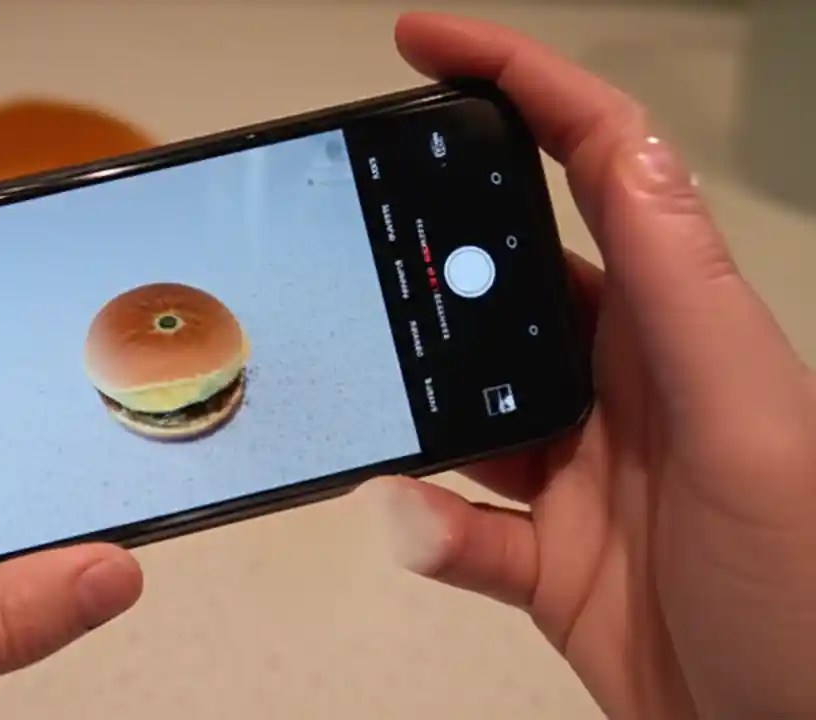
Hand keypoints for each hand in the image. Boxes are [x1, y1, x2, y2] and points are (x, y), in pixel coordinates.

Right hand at [369, 13, 815, 719]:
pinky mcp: (541, 554)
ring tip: (358, 379)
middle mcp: (621, 383)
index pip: (596, 166)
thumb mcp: (756, 428)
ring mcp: (574, 469)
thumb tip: (595, 183)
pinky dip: (423, 524)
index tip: (425, 44)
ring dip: (410, 395)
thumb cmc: (815, 595)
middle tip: (351, 234)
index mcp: (678, 326)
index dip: (517, 85)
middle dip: (430, 247)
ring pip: (460, 399)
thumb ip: (676, 304)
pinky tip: (410, 523)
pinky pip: (454, 522)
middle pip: (503, 277)